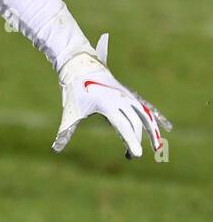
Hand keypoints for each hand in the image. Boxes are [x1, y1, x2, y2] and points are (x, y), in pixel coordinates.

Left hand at [54, 33, 170, 157]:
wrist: (79, 65)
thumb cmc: (73, 90)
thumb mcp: (70, 112)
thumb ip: (66, 132)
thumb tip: (55, 149)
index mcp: (108, 104)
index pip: (123, 126)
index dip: (130, 141)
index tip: (136, 155)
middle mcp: (121, 99)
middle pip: (134, 123)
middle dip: (135, 140)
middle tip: (131, 156)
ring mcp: (127, 96)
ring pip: (144, 115)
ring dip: (151, 131)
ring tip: (157, 148)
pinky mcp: (129, 94)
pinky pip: (146, 107)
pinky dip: (156, 117)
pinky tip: (165, 127)